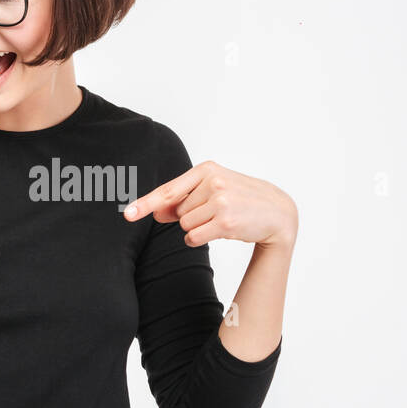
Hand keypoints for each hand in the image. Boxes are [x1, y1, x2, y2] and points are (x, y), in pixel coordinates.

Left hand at [123, 160, 297, 249]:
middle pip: (177, 212)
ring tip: (222, 219)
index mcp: (207, 169)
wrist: (277, 212)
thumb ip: (183, 199)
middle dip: (191, 216)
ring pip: (184, 225)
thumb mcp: (213, 191)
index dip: (145, 203)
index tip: (128, 214)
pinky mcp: (225, 222)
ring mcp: (220, 202)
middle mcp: (213, 182)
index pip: (169, 189)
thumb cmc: (242, 200)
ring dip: (198, 228)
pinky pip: (193, 237)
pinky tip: (221, 230)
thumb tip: (155, 212)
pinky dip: (200, 238)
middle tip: (216, 212)